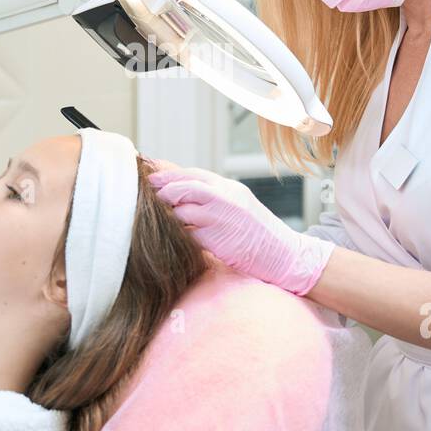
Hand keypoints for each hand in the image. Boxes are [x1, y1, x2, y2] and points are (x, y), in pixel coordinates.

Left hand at [146, 166, 335, 295]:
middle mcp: (225, 198)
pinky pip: (187, 234)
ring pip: (181, 210)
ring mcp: (221, 218)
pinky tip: (170, 239)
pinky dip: (177, 235)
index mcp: (230, 188)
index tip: (151, 179)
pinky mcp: (217, 240)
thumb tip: (183, 194)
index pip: (193, 175)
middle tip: (145, 196)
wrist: (285, 255)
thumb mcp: (241, 206)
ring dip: (167, 216)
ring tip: (156, 220)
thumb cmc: (260, 234)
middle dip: (162, 191)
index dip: (169, 176)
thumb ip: (216, 198)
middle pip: (184, 187)